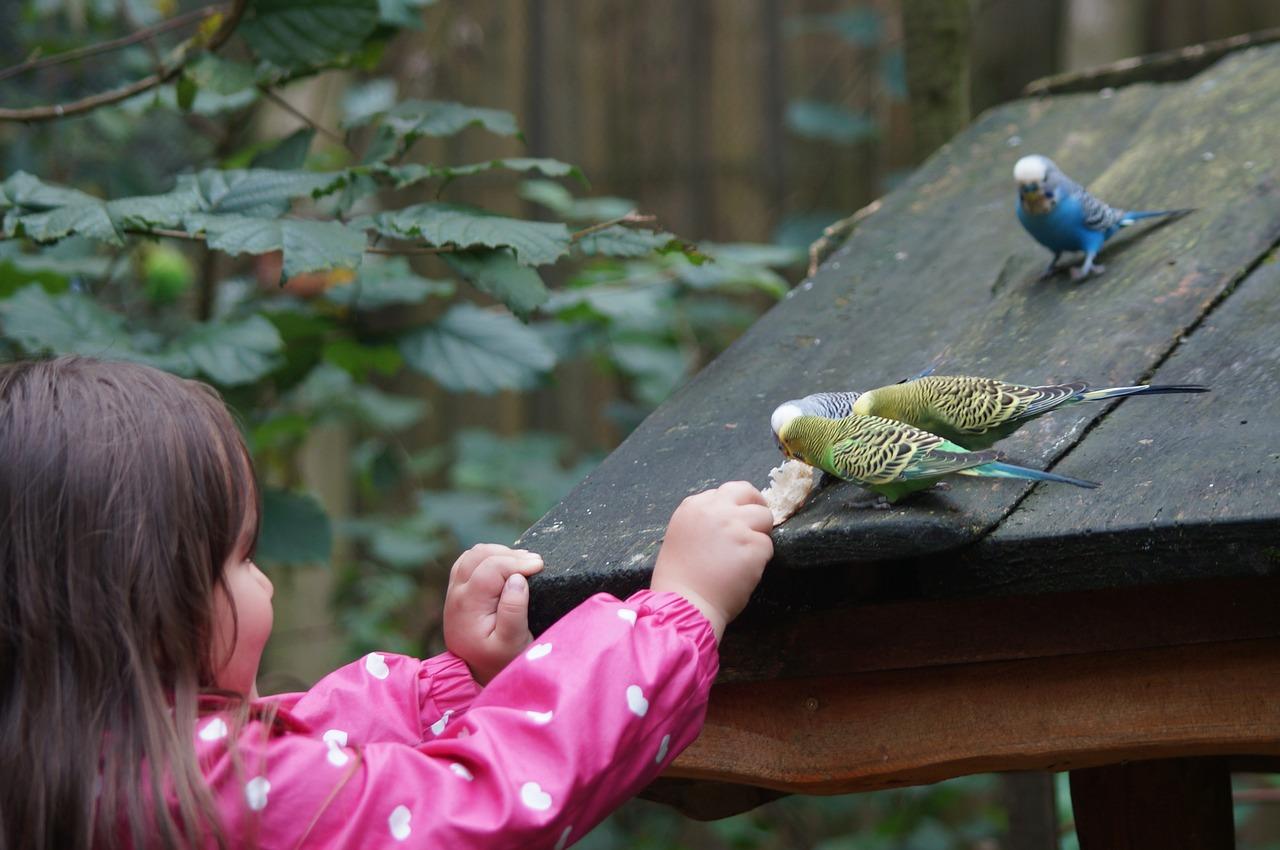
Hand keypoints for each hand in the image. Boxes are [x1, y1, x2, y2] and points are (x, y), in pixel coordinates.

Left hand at [443, 544, 544, 684]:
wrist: (476, 674)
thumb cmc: (499, 660)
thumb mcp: (512, 643)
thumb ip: (513, 611)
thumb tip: (518, 579)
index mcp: (467, 606)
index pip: (491, 568)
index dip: (517, 562)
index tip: (540, 566)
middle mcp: (456, 594)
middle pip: (479, 554)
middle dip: (510, 554)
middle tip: (534, 565)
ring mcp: (454, 590)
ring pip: (473, 554)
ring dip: (499, 553)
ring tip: (523, 565)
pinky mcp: (458, 590)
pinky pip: (470, 561)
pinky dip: (490, 558)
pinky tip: (507, 568)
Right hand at [649, 481, 773, 641]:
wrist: (685, 603)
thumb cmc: (680, 578)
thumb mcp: (682, 535)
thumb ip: (703, 520)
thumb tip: (730, 517)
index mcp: (693, 506)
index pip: (724, 492)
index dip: (733, 507)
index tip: (734, 521)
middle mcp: (715, 509)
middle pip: (747, 491)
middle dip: (756, 504)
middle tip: (758, 523)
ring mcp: (736, 525)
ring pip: (764, 516)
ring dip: (760, 534)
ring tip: (747, 554)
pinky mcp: (753, 545)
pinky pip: (768, 545)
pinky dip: (760, 559)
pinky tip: (744, 572)